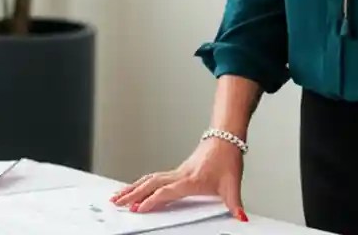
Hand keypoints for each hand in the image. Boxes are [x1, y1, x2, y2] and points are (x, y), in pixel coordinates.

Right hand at [110, 137, 247, 220]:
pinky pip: (153, 177)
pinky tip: (134, 187)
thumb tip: (240, 217)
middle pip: (150, 184)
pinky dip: (141, 183)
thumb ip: (234, 204)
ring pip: (149, 179)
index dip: (152, 201)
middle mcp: (180, 174)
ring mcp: (176, 171)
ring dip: (132, 187)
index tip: (138, 209)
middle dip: (132, 195)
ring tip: (118, 196)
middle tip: (117, 203)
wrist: (226, 139)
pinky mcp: (176, 171)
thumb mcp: (233, 184)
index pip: (166, 191)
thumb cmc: (227, 159)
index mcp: (191, 180)